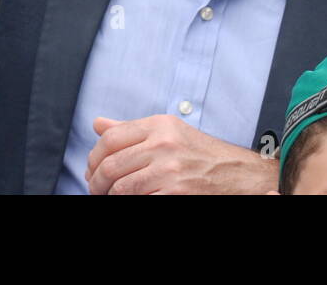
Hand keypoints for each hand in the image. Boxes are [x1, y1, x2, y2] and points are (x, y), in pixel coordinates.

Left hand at [83, 115, 276, 194]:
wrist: (235, 173)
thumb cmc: (198, 152)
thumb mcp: (167, 131)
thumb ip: (130, 129)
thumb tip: (97, 124)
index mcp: (159, 125)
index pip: (110, 138)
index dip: (94, 156)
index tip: (91, 168)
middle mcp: (163, 144)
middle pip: (111, 164)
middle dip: (96, 181)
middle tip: (95, 189)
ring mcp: (170, 170)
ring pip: (120, 188)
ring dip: (109, 196)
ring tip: (110, 198)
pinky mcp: (176, 193)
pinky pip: (138, 201)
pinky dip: (128, 203)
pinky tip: (129, 201)